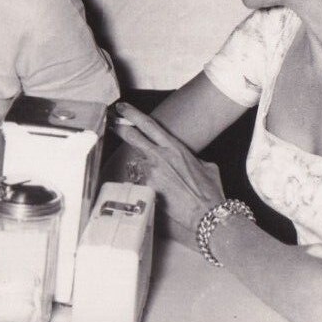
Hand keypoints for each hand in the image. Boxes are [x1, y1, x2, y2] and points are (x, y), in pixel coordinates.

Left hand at [108, 102, 225, 247]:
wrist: (206, 213)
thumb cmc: (209, 191)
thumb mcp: (206, 166)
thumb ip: (188, 158)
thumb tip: (183, 159)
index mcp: (174, 148)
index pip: (148, 124)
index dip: (132, 114)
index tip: (121, 108)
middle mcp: (159, 157)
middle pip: (132, 137)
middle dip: (120, 128)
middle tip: (112, 124)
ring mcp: (150, 173)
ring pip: (137, 164)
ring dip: (142, 170)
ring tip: (161, 183)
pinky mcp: (146, 188)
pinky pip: (139, 183)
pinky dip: (145, 186)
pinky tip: (160, 195)